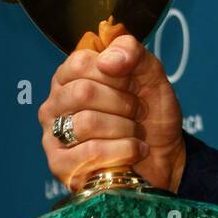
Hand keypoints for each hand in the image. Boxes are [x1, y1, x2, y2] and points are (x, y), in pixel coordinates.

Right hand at [38, 35, 186, 194]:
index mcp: (69, 76)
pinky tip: (135, 151)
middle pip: (83, 92)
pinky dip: (124, 150)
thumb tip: (107, 60)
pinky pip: (92, 152)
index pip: (80, 62)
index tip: (133, 85)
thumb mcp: (150, 74)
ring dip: (125, 128)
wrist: (165, 155)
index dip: (116, 74)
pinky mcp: (61, 166)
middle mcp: (55, 103)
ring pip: (87, 123)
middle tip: (138, 111)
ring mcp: (53, 135)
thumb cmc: (151, 113)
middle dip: (123, 103)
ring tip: (135, 132)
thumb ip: (132, 52)